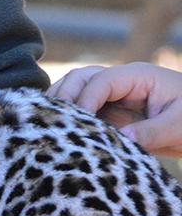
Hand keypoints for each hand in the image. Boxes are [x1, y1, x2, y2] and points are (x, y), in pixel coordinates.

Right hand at [48, 62, 181, 156]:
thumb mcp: (179, 126)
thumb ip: (152, 132)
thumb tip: (122, 139)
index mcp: (137, 76)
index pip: (101, 81)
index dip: (85, 99)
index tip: (79, 123)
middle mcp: (119, 81)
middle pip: (80, 78)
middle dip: (64, 96)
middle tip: (55, 122)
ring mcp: (110, 96)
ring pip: (73, 90)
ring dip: (59, 104)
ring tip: (48, 124)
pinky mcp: (105, 112)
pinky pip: (79, 108)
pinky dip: (64, 115)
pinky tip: (55, 129)